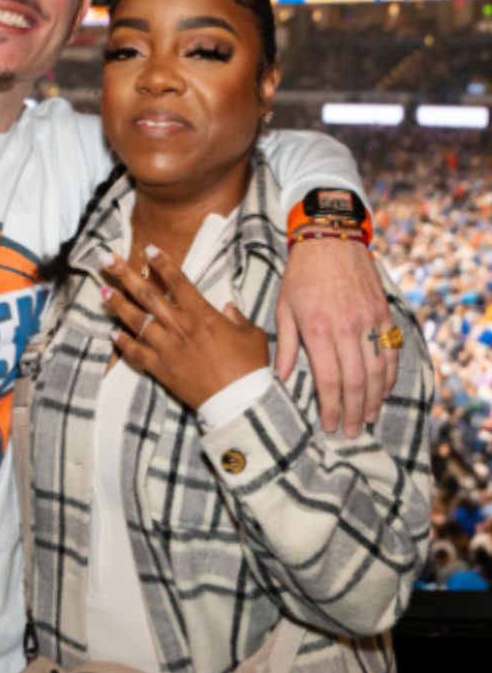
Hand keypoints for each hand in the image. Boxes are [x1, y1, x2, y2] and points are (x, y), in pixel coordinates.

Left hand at [99, 249, 267, 411]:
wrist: (238, 400)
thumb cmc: (249, 367)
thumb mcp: (251, 335)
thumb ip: (236, 317)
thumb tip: (227, 307)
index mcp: (202, 315)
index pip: (178, 282)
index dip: (163, 263)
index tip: (150, 249)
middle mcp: (179, 326)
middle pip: (147, 295)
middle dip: (125, 275)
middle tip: (106, 259)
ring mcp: (166, 347)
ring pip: (135, 320)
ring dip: (117, 304)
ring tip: (101, 290)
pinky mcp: (159, 368)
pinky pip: (134, 352)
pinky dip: (122, 342)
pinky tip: (112, 332)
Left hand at [275, 238, 396, 437]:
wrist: (330, 241)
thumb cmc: (300, 276)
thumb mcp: (283, 309)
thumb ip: (285, 345)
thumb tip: (281, 378)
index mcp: (318, 330)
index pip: (329, 380)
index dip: (331, 408)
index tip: (330, 426)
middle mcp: (347, 328)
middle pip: (356, 381)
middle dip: (354, 411)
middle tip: (352, 431)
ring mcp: (369, 321)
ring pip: (378, 370)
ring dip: (374, 398)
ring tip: (367, 417)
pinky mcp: (383, 313)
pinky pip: (391, 350)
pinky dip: (390, 374)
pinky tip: (384, 390)